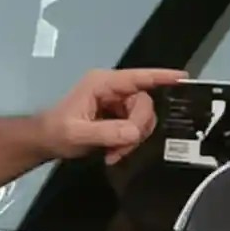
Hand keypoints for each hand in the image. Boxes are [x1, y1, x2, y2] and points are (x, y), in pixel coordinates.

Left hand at [38, 68, 186, 164]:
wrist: (45, 142)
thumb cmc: (56, 132)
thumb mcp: (77, 133)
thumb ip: (106, 132)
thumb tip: (134, 132)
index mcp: (101, 83)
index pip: (137, 78)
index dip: (161, 77)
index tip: (184, 78)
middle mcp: (111, 88)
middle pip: (144, 105)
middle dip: (137, 129)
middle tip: (122, 148)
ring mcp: (115, 102)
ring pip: (142, 119)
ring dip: (132, 140)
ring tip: (113, 153)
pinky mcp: (117, 115)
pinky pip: (135, 128)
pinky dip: (128, 143)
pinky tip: (113, 153)